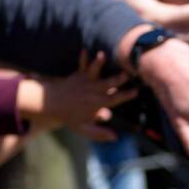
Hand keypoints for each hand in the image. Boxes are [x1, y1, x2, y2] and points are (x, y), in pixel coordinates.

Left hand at [17, 52, 136, 140]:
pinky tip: (85, 50)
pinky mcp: (78, 74)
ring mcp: (85, 81)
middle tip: (127, 73)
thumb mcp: (84, 128)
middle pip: (108, 83)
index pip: (114, 99)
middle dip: (117, 79)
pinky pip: (81, 65)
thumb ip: (100, 133)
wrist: (51, 105)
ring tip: (103, 55)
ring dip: (98, 63)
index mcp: (97, 103)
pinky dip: (82, 58)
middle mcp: (92, 91)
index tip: (136, 91)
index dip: (126, 95)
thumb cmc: (70, 116)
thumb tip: (115, 138)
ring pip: (93, 71)